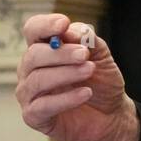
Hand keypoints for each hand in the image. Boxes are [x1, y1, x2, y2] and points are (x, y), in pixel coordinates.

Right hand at [16, 14, 138, 140]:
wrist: (112, 113)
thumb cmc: (101, 81)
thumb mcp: (101, 56)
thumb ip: (87, 40)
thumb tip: (69, 31)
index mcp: (44, 49)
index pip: (33, 30)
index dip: (44, 25)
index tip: (63, 24)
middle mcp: (30, 69)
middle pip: (33, 55)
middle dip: (60, 53)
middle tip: (84, 55)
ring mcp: (29, 93)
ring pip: (37, 79)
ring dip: (66, 73)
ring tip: (89, 71)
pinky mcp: (34, 116)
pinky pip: (43, 106)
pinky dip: (66, 98)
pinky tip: (86, 93)